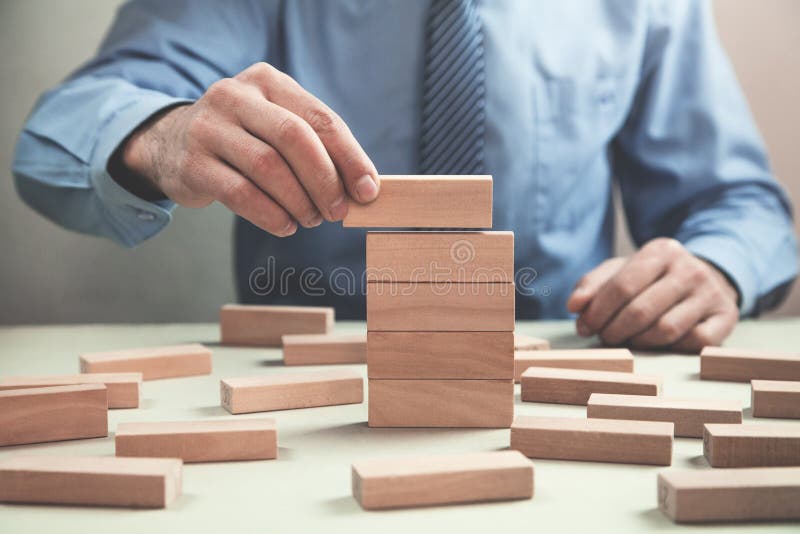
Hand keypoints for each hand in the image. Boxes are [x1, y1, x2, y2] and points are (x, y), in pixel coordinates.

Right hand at [117, 62, 379, 236]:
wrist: (169, 143)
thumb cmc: (242, 139)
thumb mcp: (276, 127)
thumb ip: (317, 148)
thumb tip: (364, 189)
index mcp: (267, 81)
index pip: (320, 119)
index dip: (350, 158)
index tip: (368, 191)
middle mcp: (235, 95)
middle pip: (294, 138)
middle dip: (324, 181)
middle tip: (338, 212)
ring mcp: (208, 127)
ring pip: (267, 167)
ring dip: (299, 201)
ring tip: (311, 220)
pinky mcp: (192, 162)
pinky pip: (240, 193)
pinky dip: (270, 215)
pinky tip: (285, 226)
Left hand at [566, 238, 739, 351]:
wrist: (706, 278)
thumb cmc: (652, 279)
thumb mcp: (621, 272)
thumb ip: (592, 285)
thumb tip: (574, 306)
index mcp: (661, 251)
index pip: (622, 286)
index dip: (598, 312)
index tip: (584, 327)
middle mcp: (690, 269)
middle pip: (641, 311)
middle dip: (614, 331)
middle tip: (604, 337)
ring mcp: (711, 293)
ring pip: (665, 330)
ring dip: (639, 342)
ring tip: (628, 340)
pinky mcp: (727, 317)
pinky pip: (694, 342)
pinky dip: (672, 348)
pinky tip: (660, 343)